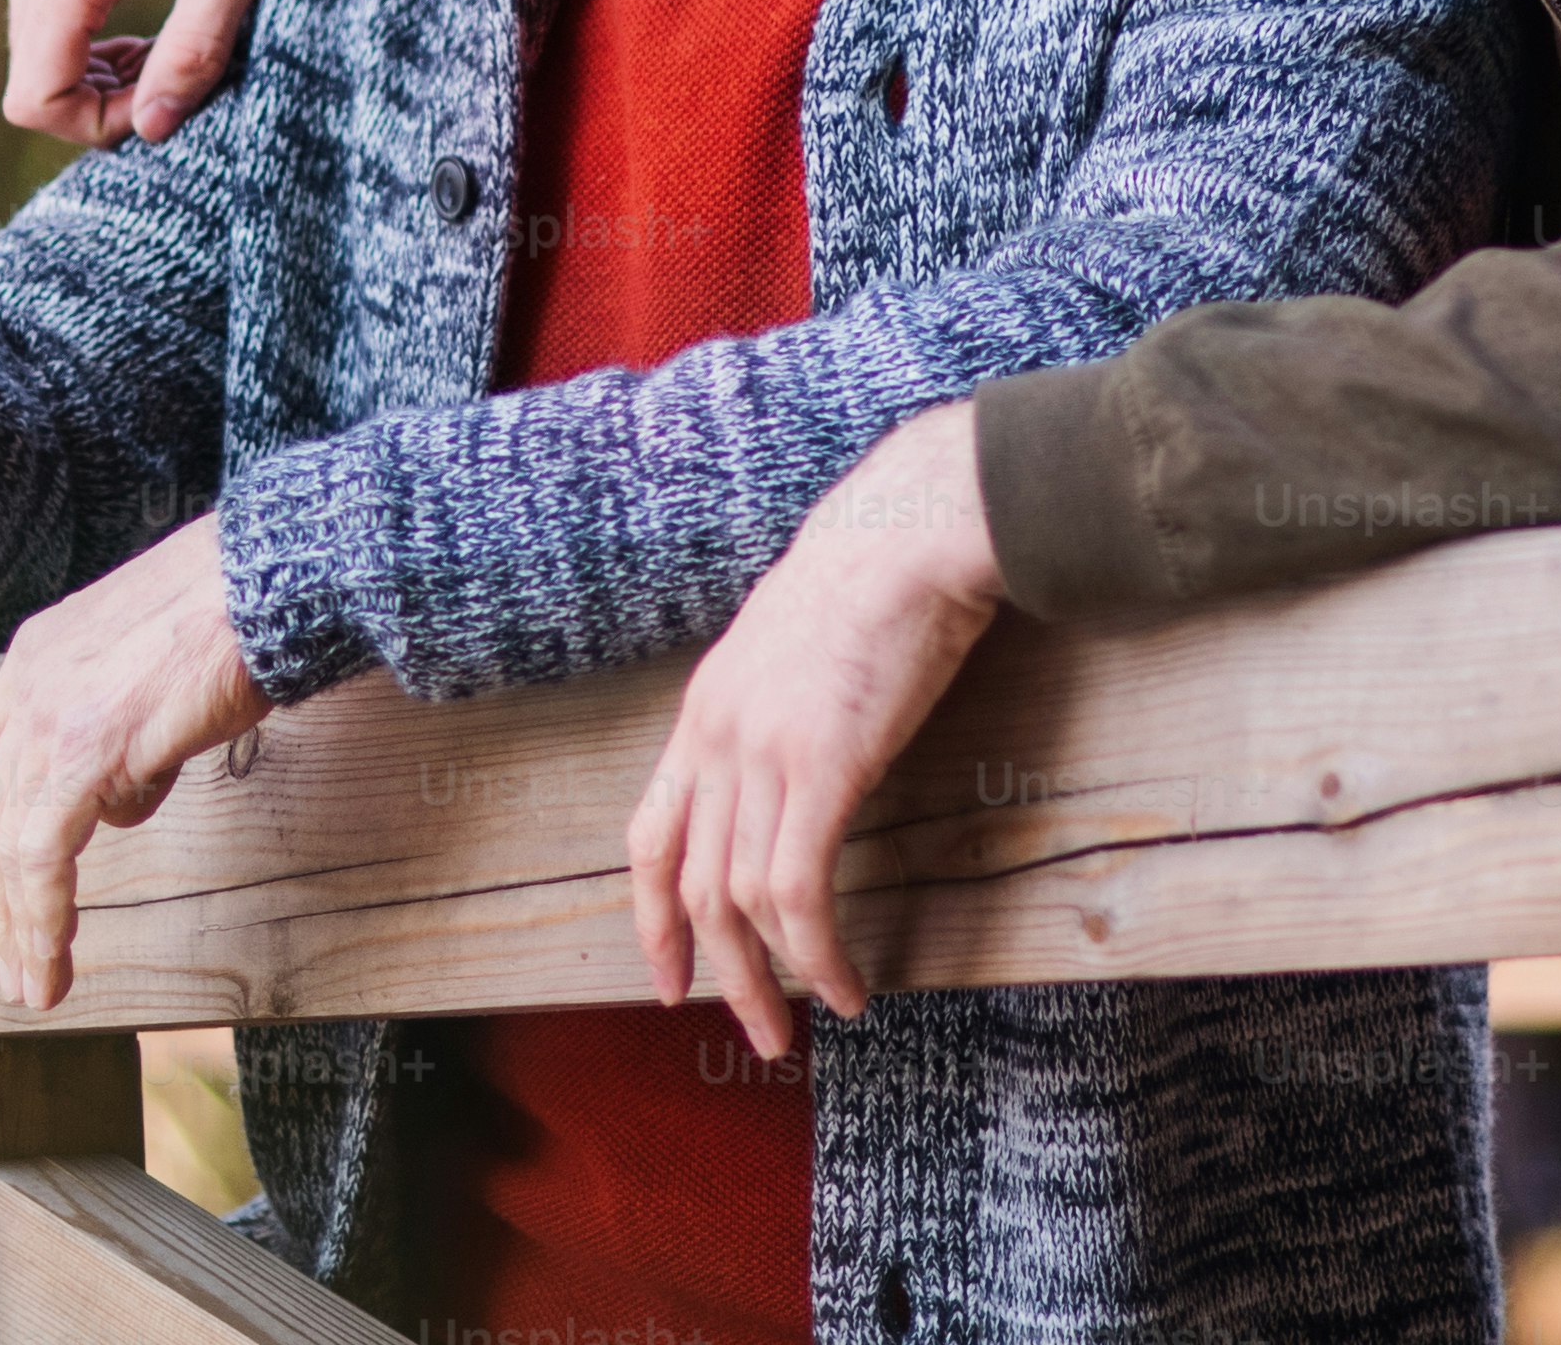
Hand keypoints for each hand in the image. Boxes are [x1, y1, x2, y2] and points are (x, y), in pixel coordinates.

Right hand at [0, 0, 338, 146]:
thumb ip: (195, 49)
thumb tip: (151, 130)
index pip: (36, 98)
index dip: (98, 125)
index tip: (167, 100)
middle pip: (31, 81)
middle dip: (102, 101)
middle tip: (181, 74)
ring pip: (36, 52)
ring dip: (98, 72)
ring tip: (173, 45)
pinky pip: (44, 17)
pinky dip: (89, 39)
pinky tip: (148, 23)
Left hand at [0, 513, 264, 1009]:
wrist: (266, 579)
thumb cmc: (235, 613)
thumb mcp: (154, 669)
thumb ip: (125, 731)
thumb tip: (122, 796)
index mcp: (35, 654)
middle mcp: (25, 682)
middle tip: (3, 960)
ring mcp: (49, 714)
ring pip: (7, 845)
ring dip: (20, 927)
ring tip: (34, 985)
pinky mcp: (85, 749)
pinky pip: (43, 856)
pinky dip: (44, 918)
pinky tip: (54, 961)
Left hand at [626, 401, 1006, 1059]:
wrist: (910, 531)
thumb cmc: (876, 576)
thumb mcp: (796, 646)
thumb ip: (779, 707)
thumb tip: (800, 756)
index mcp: (705, 709)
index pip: (650, 833)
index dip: (652, 916)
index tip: (670, 977)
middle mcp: (717, 736)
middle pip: (691, 885)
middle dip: (719, 972)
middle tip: (755, 1030)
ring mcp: (762, 751)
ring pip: (740, 901)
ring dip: (773, 978)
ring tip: (807, 1019)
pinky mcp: (821, 766)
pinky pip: (799, 890)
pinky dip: (818, 952)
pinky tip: (847, 983)